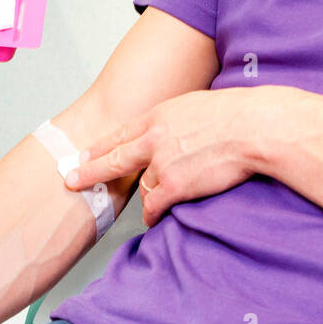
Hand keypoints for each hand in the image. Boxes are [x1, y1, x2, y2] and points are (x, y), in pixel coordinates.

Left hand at [65, 87, 285, 225]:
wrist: (252, 127)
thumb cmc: (234, 113)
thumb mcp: (195, 105)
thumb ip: (177, 119)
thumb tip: (177, 128)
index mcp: (159, 116)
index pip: (120, 134)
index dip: (99, 147)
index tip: (82, 154)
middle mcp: (154, 139)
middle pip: (112, 159)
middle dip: (88, 171)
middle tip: (70, 180)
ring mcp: (162, 163)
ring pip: (143, 187)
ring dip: (148, 195)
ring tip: (154, 202)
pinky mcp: (175, 185)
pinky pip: (155, 205)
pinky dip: (154, 214)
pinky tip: (155, 219)